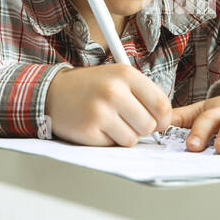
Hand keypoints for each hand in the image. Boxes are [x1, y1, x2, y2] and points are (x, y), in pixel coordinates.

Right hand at [44, 64, 171, 145]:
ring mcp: (100, 112)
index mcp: (125, 74)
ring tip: (111, 122)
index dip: (163, 119)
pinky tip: (98, 127)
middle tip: (128, 120)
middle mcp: (113, 91)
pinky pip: (113, 145)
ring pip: (132, 139)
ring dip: (125, 135)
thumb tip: (165, 121)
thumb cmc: (90, 87)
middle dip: (142, 128)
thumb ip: (143, 95)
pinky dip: (108, 140)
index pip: (162, 105)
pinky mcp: (88, 131)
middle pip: (149, 126)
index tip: (158, 122)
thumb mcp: (118, 78)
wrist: (53, 92)